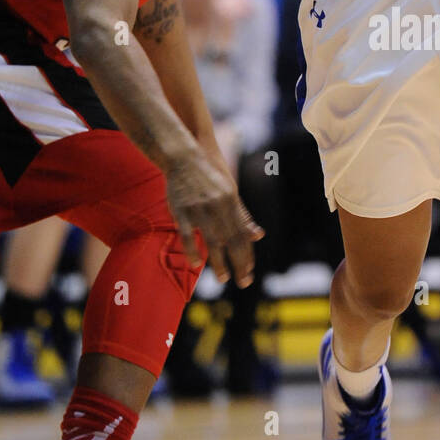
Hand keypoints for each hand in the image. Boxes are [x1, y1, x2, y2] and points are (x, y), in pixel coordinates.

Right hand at [164, 147, 263, 286]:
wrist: (184, 157)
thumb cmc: (209, 177)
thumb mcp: (230, 193)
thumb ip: (242, 215)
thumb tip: (258, 236)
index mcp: (232, 201)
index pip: (243, 233)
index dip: (247, 253)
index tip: (250, 271)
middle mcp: (218, 206)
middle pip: (232, 240)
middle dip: (240, 262)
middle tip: (244, 282)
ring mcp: (199, 208)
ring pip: (213, 239)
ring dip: (220, 261)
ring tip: (224, 278)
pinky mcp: (181, 209)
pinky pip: (188, 233)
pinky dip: (193, 249)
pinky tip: (197, 264)